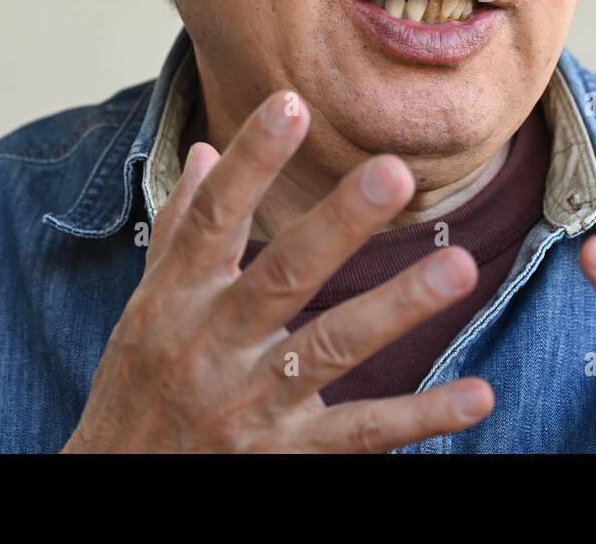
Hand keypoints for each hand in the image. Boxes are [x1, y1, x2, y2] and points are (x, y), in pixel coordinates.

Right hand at [62, 90, 494, 451]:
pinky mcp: (286, 456)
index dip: (252, 161)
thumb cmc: (136, 388)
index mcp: (177, 299)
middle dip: (338, 223)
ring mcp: (252, 404)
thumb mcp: (146, 306)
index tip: (292, 104)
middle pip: (283, 275)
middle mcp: (213, 346)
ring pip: (331, 349)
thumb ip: (181, 229)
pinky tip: (478, 396)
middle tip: (394, 171)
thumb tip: (209, 150)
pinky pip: (361, 434)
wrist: (117, 491)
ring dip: (397, 307)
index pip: (213, 218)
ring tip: (459, 266)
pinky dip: (421, 417)